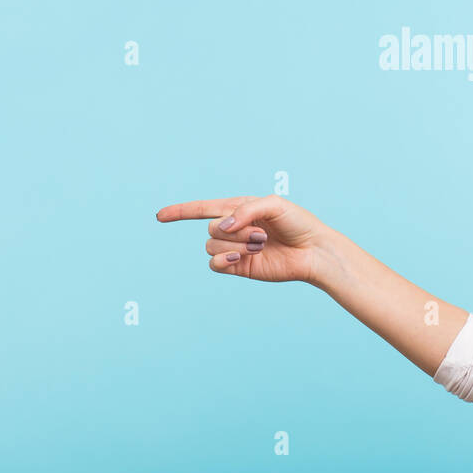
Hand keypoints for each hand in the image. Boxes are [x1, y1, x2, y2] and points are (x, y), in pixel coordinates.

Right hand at [155, 194, 329, 284]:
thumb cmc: (298, 223)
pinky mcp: (239, 267)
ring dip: (236, 244)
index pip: (203, 209)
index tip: (159, 216)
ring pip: (212, 246)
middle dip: (235, 230)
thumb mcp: (274, 204)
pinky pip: (214, 263)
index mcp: (239, 209)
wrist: (313, 251)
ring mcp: (235, 249)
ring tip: (261, 244)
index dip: (180, 212)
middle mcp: (234, 229)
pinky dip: (223, 258)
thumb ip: (245, 210)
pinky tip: (240, 257)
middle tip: (263, 233)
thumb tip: (222, 226)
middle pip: (211, 229)